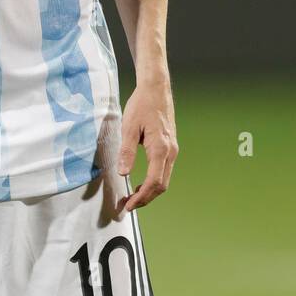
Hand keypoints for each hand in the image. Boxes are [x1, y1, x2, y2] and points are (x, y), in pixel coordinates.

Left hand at [116, 79, 177, 212]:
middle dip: (145, 199)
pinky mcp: (170, 148)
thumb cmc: (141, 106)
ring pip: (164, 180)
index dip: (142, 197)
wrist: (156, 89)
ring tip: (132, 198)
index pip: (154, 182)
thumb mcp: (128, 127)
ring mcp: (172, 150)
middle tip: (127, 206)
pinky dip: (153, 182)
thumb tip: (124, 174)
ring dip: (149, 192)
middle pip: (161, 185)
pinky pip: (164, 171)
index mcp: (160, 149)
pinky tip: (140, 184)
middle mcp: (170, 152)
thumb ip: (126, 152)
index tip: (129, 205)